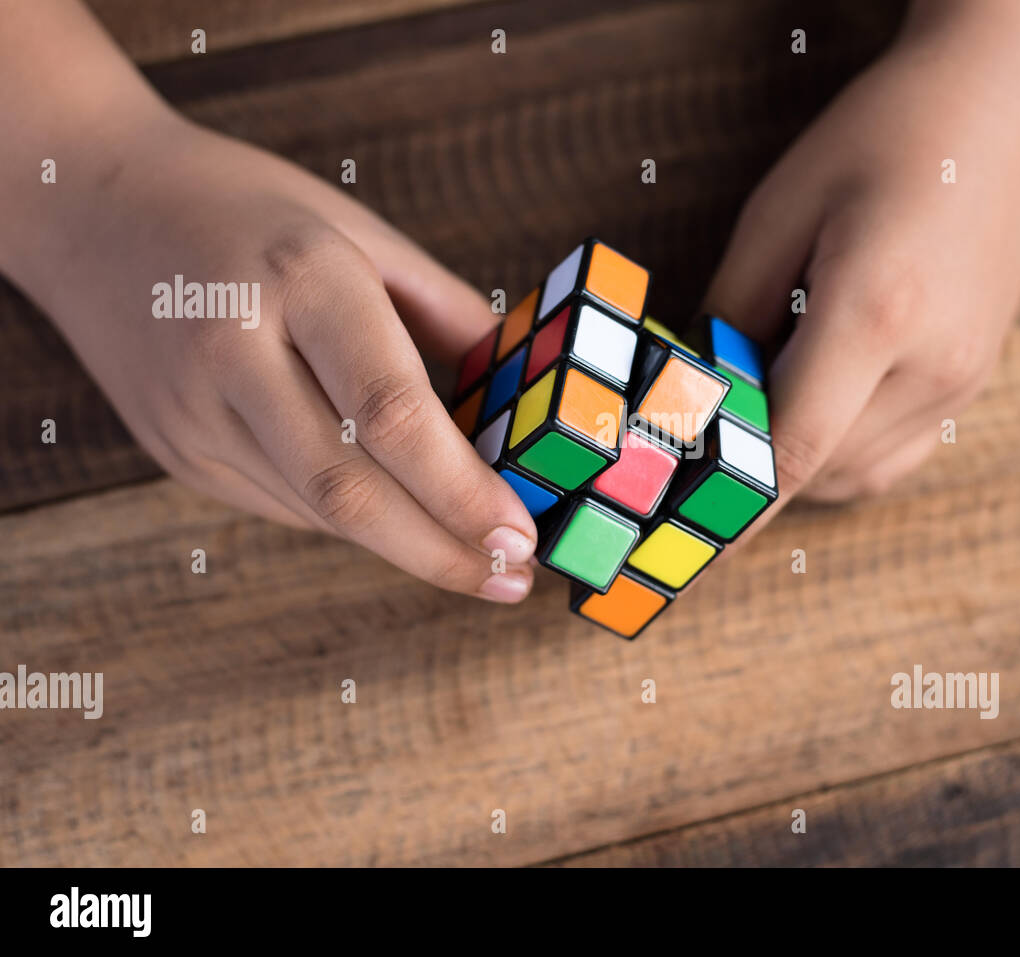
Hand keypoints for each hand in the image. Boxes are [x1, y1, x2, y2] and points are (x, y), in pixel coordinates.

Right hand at [13, 111, 537, 601]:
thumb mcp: (362, 233)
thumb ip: (447, 315)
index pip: (391, 412)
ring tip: (479, 560)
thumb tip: (522, 400)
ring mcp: (193, 414)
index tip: (520, 535)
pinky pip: (286, 505)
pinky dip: (354, 521)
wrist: (85, 207)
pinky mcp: (175, 452)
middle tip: (514, 580)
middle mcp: (234, 353)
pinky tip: (401, 521)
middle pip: (349, 490)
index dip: (461, 490)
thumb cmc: (248, 211)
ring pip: (320, 512)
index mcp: (300, 279)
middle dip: (442, 552)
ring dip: (407, 546)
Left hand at [704, 0, 1019, 519]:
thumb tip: (699, 389)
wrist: (1001, 101)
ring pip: (863, 473)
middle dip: (753, 475)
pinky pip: (900, 453)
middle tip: (698, 453)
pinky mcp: (977, 375)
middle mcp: (933, 363)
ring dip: (800, 468)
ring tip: (756, 416)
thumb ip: (732, 311)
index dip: (735, 506)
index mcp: (878, 313)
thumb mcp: (780, 211)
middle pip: (824, 469)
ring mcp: (966, 377)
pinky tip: (818, 410)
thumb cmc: (884, 135)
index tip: (689, 541)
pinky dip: (847, 455)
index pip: (794, 448)